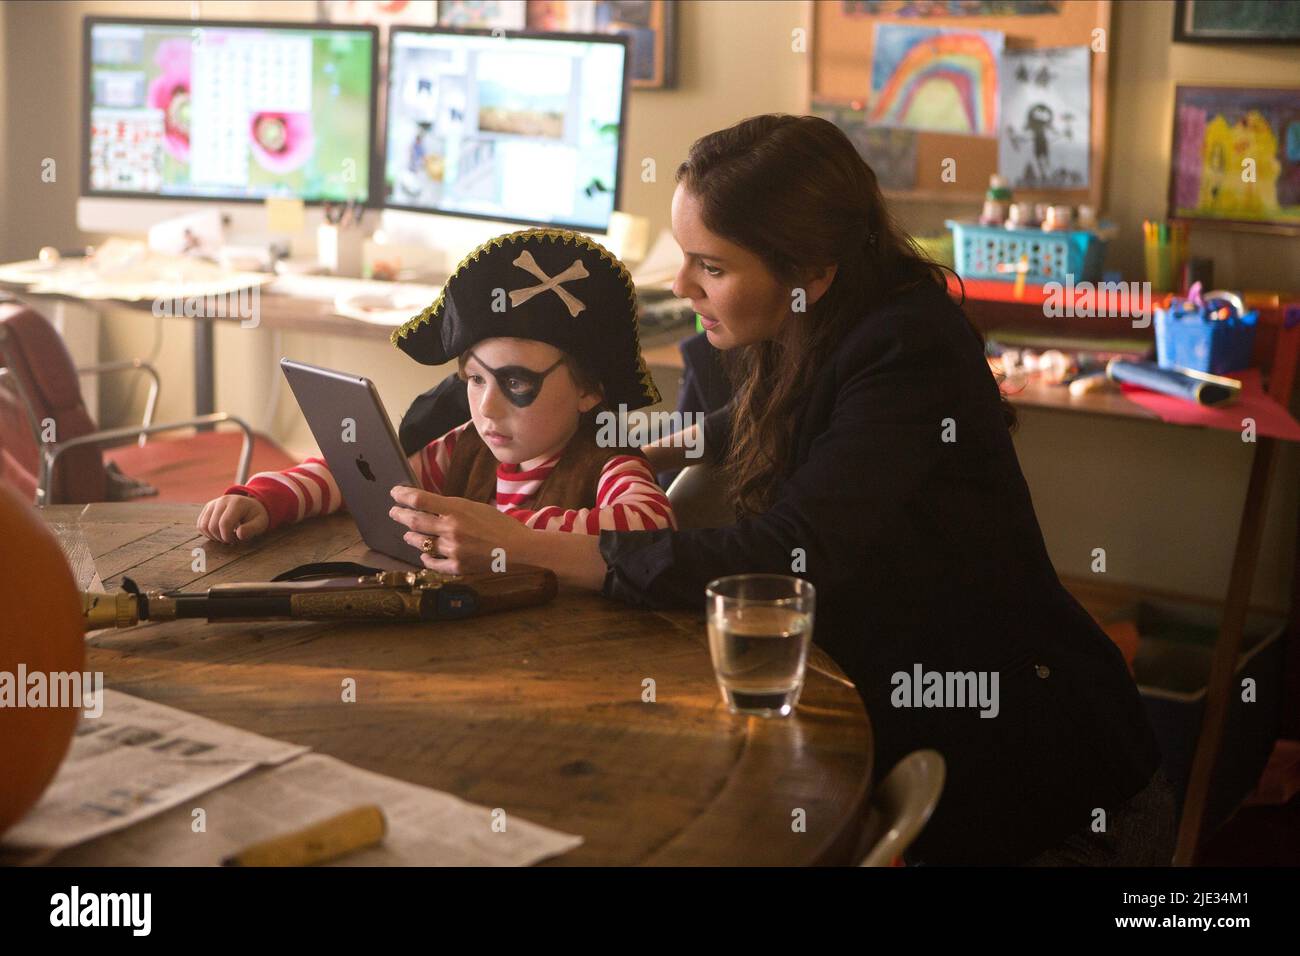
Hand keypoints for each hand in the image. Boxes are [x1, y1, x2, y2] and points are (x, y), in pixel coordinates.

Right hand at [197, 494, 268, 543]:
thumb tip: (239, 534)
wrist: (250, 506)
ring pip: (203, 526)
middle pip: (212, 526)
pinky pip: (200, 525)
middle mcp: (222, 500)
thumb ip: (252, 529)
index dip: (227, 536)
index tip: (235, 540)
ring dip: (213, 536)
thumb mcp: (260, 523)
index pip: (224, 523)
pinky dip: (207, 533)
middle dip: (221, 537)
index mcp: (237, 503)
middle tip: (231, 539)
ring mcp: (213, 503)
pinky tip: (219, 533)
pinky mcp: (207, 508)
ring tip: (225, 536)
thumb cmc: (255, 516)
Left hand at [389, 485, 532, 574]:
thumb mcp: (475, 508)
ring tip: (408, 534)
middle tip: (394, 512)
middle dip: (400, 515)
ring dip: (411, 537)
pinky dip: (426, 558)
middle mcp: (451, 529)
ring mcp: (452, 550)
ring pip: (421, 543)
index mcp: (457, 510)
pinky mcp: (457, 567)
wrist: (519, 549)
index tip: (394, 492)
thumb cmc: (500, 525)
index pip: (420, 500)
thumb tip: (428, 506)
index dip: (403, 495)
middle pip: (414, 521)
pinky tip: (425, 555)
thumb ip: (452, 508)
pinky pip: (432, 563)